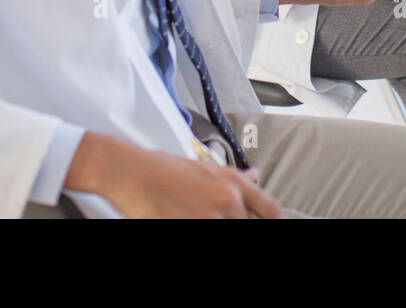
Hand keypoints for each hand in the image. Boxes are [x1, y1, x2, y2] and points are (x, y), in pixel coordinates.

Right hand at [65, 132, 281, 218]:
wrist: (133, 173)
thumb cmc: (165, 169)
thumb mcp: (206, 167)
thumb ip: (234, 178)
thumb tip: (255, 177)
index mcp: (233, 184)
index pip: (271, 210)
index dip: (273, 221)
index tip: (269, 223)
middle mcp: (227, 201)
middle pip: (245, 226)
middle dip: (231, 223)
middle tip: (211, 215)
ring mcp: (208, 219)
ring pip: (225, 230)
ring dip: (212, 225)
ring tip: (191, 214)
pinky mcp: (187, 227)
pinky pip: (203, 238)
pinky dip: (192, 227)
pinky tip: (181, 218)